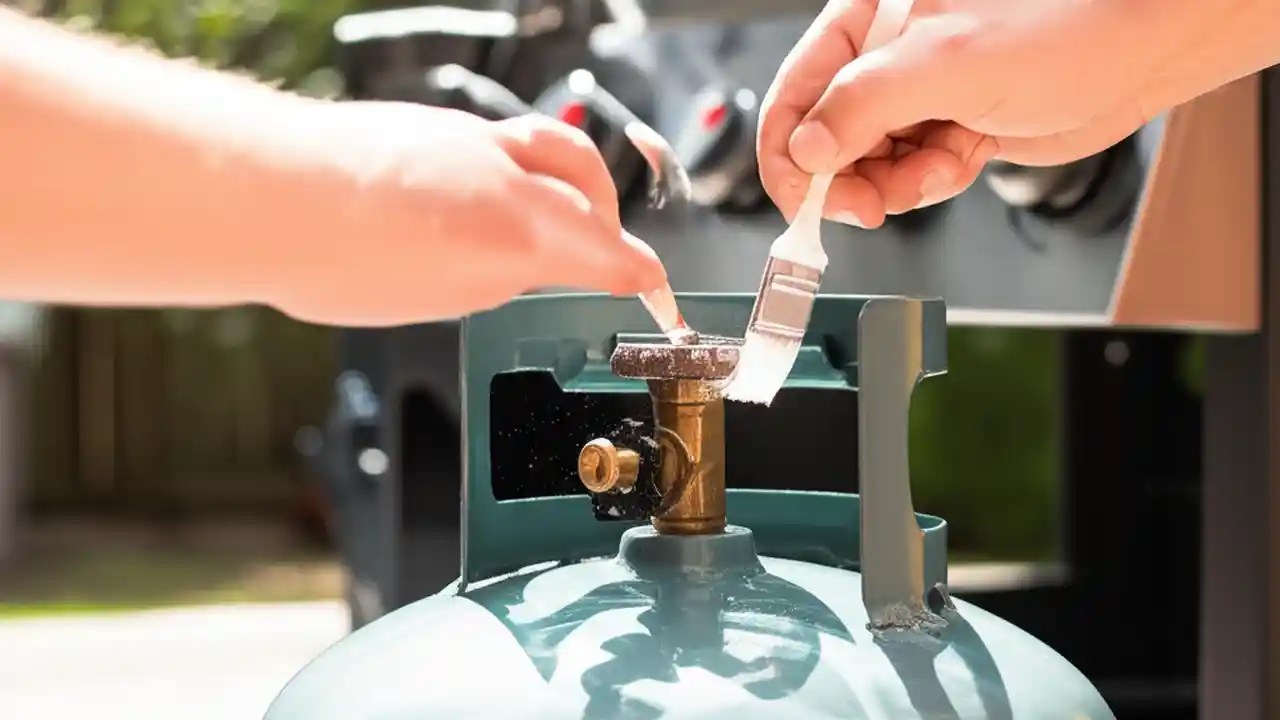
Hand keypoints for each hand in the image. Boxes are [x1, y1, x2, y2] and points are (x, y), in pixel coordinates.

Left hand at [273, 102, 664, 325]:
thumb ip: (503, 276)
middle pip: (585, 176)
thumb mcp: (444, 297)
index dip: (641, 275)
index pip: (610, 250)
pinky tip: (473, 204)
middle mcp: (504, 169)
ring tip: (541, 221)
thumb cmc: (336, 255)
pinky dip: (507, 174)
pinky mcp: (431, 125)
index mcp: (520, 226)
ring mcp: (466, 138)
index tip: (656, 291)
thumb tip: (524, 265)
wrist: (267, 195)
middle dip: (604, 212)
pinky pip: (494, 143)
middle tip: (601, 248)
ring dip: (559, 184)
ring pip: (543, 148)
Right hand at [759, 0, 1192, 225]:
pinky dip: (926, 185)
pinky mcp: (945, 127)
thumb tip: (806, 150)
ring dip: (893, 187)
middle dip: (845, 180)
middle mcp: (884, 58)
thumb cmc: (1065, 24)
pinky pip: (908, 175)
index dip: (789, 153)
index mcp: (868, 20)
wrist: (1140, 50)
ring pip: (865, 165)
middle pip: (824, 139)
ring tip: (934, 173)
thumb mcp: (948, 61)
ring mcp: (915, 96)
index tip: (803, 199)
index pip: (795, 94)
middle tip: (868, 206)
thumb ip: (863, 103)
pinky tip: (957, 166)